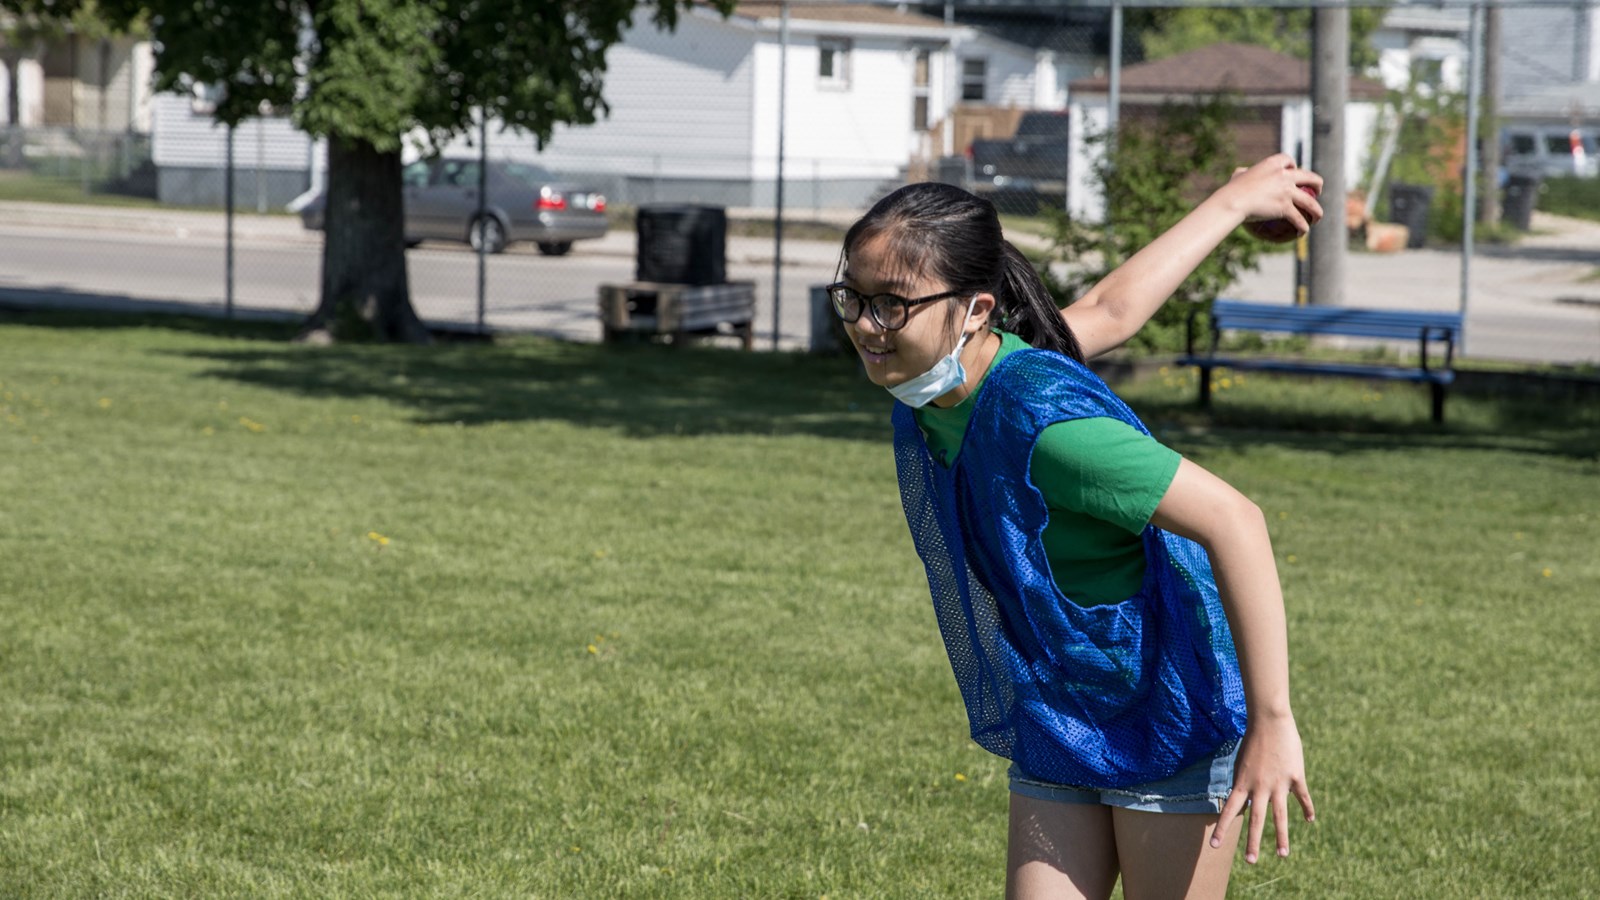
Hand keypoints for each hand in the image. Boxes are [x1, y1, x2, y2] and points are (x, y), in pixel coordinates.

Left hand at [1211, 712, 1314, 863]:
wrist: (1270, 721)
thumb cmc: (1253, 739)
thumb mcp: (1242, 763)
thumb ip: (1245, 783)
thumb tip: (1244, 798)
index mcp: (1243, 783)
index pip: (1228, 810)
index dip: (1222, 828)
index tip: (1214, 846)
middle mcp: (1260, 787)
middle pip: (1256, 820)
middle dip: (1253, 842)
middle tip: (1250, 862)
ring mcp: (1279, 783)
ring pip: (1280, 816)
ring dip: (1281, 837)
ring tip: (1282, 855)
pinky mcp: (1295, 776)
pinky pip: (1302, 797)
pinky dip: (1307, 809)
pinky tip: (1309, 820)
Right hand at [1223, 154, 1324, 235]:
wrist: (1233, 201)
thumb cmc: (1231, 190)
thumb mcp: (1237, 176)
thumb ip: (1243, 173)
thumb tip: (1240, 175)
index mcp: (1273, 164)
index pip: (1288, 161)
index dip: (1293, 165)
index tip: (1293, 171)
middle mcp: (1284, 175)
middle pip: (1310, 178)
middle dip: (1317, 184)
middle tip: (1316, 192)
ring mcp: (1287, 191)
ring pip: (1310, 202)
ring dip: (1317, 211)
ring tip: (1317, 218)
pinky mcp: (1285, 207)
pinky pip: (1299, 219)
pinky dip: (1302, 227)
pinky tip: (1302, 232)